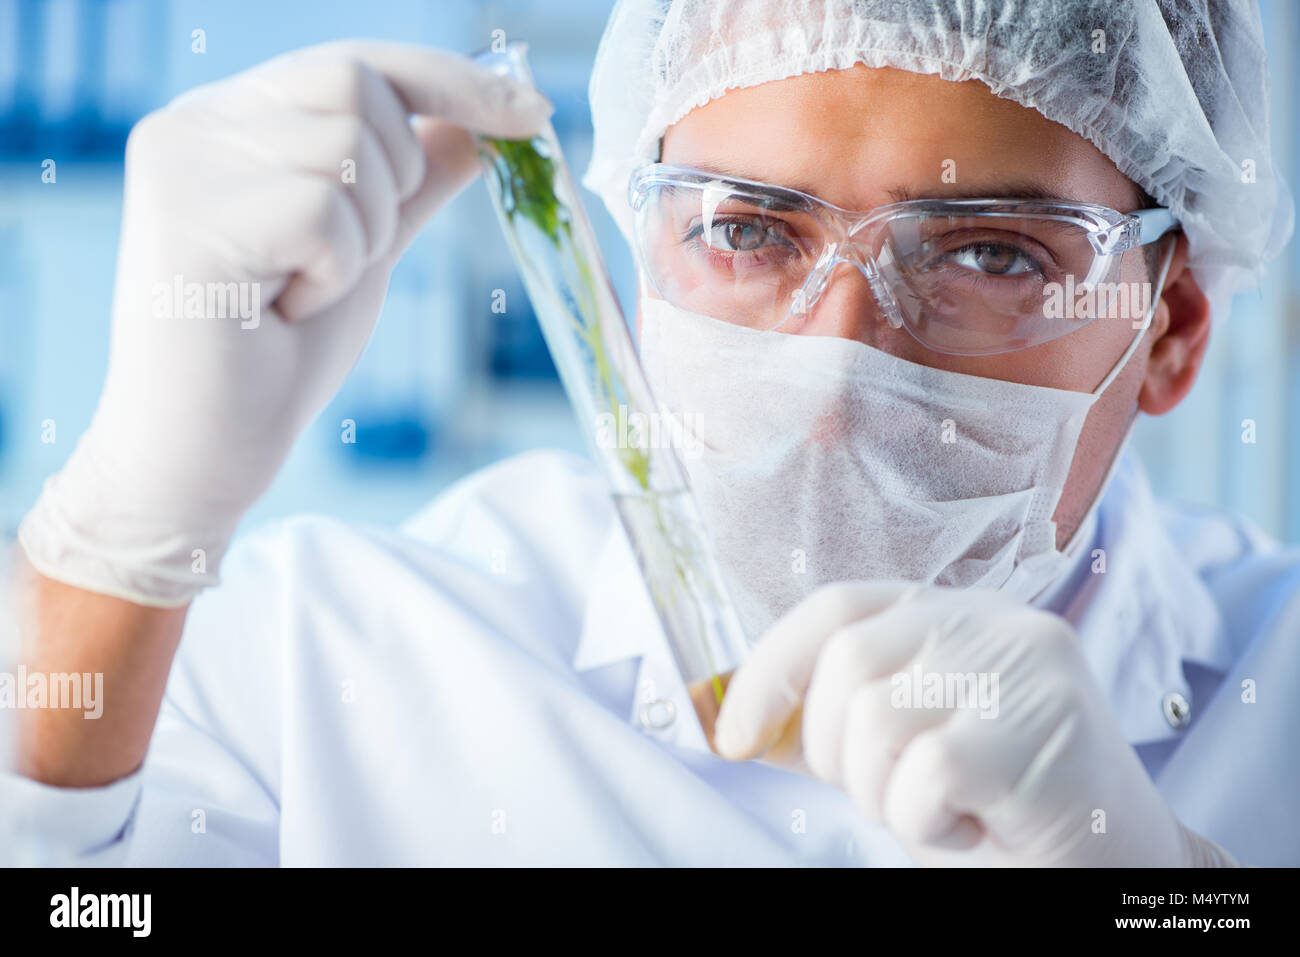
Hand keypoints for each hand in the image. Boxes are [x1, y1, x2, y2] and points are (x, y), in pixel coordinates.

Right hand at [19, 41, 550, 605]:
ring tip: (300, 292)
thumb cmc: (275, 361)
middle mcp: (195, 124)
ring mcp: (182, 163)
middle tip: (339, 260)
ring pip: (348, 148)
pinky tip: (281, 311)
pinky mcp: (187, 216)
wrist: (203, 456)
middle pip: (358, 85)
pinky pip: (324, 214)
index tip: (534, 114)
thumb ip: (409, 190)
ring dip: (360, 238)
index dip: (452, 81)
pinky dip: (332, 273)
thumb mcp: (363, 255)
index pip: (358, 63)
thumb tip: (473, 131)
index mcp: (232, 123)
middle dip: (391, 184)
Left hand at [713, 582, 1235, 865]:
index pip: (834, 608)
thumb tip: (730, 722)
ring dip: (881, 793)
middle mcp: (990, 619)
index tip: (732, 737)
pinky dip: (924, 821)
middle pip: (846, 662)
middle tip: (881, 796)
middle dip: (832, 751)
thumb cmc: (993, 807)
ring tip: (935, 810)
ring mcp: (1023, 664)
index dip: (769, 671)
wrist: (1113, 863)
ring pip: (876, 718)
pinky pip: (926, 772)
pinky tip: (970, 826)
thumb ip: (830, 722)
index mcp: (950, 612)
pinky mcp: (1043, 722)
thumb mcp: (898, 751)